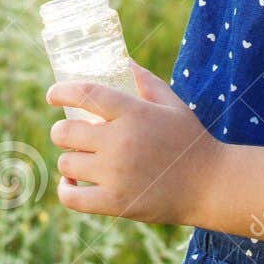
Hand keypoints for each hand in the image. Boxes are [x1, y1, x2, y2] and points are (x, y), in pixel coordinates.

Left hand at [46, 63, 221, 224]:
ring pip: (66, 164)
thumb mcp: (172, 104)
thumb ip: (145, 81)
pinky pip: (72, 198)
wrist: (212, 186)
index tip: (52, 95)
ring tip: (78, 160)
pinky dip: (66, 191)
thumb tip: (123, 60)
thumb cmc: (190, 141)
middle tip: (69, 135)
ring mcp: (116, 174)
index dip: (61, 92)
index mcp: (133, 113)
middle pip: (65, 133)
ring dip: (68, 161)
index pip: (84, 94)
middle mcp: (120, 141)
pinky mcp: (116, 204)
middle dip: (61, 132)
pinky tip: (72, 184)